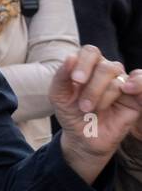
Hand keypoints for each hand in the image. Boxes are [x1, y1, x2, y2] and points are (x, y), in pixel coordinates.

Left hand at [52, 47, 141, 182]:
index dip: (84, 63)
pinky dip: (137, 84)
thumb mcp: (59, 97)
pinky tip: (128, 89)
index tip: (76, 80)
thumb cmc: (71, 114)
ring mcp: (123, 83)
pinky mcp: (136, 98)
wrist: (82, 138)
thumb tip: (70, 57)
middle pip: (106, 66)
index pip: (90, 52)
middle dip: (92, 87)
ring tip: (91, 110)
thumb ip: (61, 77)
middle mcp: (108, 72)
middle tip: (83, 106)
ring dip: (102, 96)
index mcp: (89, 67)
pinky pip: (141, 83)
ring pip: (118, 79)